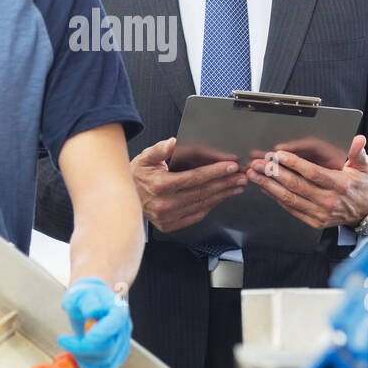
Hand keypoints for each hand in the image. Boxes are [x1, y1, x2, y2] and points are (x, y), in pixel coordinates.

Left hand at [57, 277, 130, 367]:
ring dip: (83, 357)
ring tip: (70, 344)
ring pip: (105, 362)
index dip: (95, 336)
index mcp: (118, 310)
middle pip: (108, 348)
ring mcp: (123, 343)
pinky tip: (78, 355)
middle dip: (81, 348)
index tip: (72, 338)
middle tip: (62, 339)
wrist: (91, 300)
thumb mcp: (79, 292)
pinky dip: (89, 366)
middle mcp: (125, 328)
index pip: (113, 326)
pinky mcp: (118, 355)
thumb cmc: (83, 296)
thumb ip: (86, 301)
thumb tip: (93, 312)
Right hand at [130, 136, 244, 232]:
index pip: (195, 178)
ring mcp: (168, 217)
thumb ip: (160, 149)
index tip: (231, 166)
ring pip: (203, 204)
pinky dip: (211, 205)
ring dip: (223, 194)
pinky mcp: (170, 225)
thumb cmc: (138, 176)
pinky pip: (196, 215)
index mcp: (160, 185)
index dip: (215, 172)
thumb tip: (173, 142)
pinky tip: (221, 197)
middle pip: (203, 191)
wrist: (125, 199)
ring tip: (237, 186)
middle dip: (225, 182)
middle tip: (241, 176)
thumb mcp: (145, 157)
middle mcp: (165, 203)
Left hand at [246, 134, 367, 229]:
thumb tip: (359, 139)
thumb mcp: (363, 167)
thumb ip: (358, 152)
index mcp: (339, 185)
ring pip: (289, 199)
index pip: (313, 173)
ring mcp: (320, 213)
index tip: (279, 154)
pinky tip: (264, 187)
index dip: (295, 164)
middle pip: (296, 186)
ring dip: (269, 186)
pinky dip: (275, 198)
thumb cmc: (359, 185)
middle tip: (258, 163)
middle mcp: (328, 201)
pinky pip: (291, 209)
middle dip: (274, 173)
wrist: (364, 212)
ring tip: (254, 175)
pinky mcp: (313, 221)